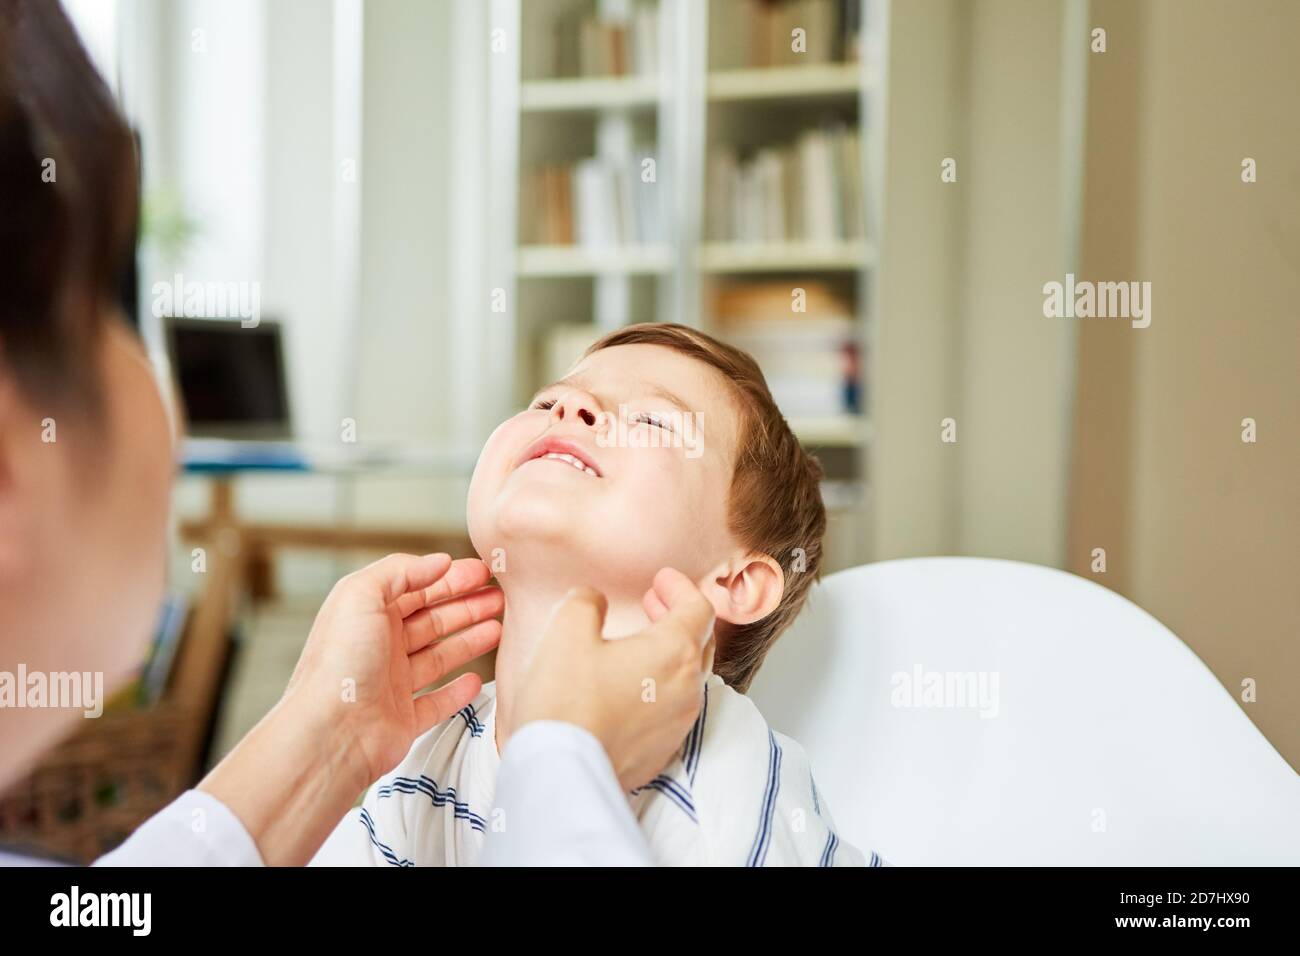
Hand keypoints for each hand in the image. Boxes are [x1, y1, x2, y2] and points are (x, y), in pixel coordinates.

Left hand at [283, 552, 503, 782]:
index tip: (482, 572)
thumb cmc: (338, 664)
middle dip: (466, 606)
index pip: (416, 589)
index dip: (450, 579)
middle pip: (432, 620)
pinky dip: (457, 692)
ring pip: (439, 656)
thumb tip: (437, 562)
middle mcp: (380, 647)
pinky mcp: (403, 719)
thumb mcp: (360, 595)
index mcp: (368, 616)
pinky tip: (474, 681)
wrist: (330, 733)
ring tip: (499, 628)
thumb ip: (400, 570)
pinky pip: (437, 702)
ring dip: (469, 641)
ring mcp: (392, 684)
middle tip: (499, 598)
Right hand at [500, 567, 714, 791]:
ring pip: (687, 677)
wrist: (560, 771)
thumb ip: (587, 602)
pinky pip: (671, 709)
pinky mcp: (660, 751)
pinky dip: (659, 686)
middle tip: (654, 602)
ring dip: (669, 652)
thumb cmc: (566, 699)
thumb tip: (594, 601)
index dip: (682, 587)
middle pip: (700, 642)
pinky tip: (630, 685)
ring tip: (638, 642)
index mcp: (675, 652)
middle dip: (678, 616)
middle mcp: (687, 689)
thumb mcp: (567, 629)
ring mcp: (678, 724)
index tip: (661, 579)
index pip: (699, 608)